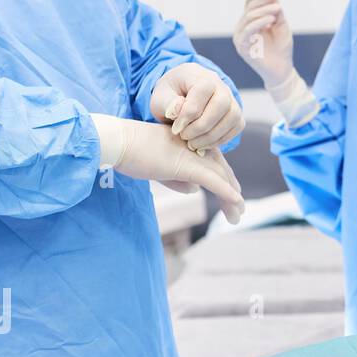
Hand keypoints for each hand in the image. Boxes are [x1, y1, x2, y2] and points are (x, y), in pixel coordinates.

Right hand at [95, 115, 244, 223]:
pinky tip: (236, 202)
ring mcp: (194, 156)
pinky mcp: (187, 165)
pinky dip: (226, 192)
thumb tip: (194, 190)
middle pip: (222, 172)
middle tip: (237, 213)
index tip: (233, 200)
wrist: (119, 141)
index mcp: (192, 146)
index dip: (225, 183)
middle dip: (232, 193)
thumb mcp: (160, 167)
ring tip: (236, 216)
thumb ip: (177, 178)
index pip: (215, 166)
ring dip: (231, 199)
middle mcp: (198, 148)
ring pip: (221, 178)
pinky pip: (212, 181)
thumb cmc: (134, 153)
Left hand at [150, 63, 243, 151]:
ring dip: (212, 135)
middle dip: (202, 126)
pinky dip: (221, 139)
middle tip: (185, 137)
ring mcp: (231, 98)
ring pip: (233, 116)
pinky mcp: (235, 113)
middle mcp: (220, 84)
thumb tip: (177, 109)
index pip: (202, 91)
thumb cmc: (170, 95)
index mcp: (199, 75)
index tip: (176, 129)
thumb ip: (167, 103)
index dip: (189, 114)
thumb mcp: (160, 96)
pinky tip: (203, 144)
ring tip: (193, 144)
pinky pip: (237, 126)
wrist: (181, 95)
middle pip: (222, 104)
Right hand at [234, 0, 294, 87]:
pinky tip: (271, 19)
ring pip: (249, 17)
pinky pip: (248, 31)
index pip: (250, 2)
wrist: (281, 71)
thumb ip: (277, 13)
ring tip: (278, 8)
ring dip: (264, 10)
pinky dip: (259, 23)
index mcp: (251, 21)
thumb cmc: (281, 49)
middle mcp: (242, 27)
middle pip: (250, 7)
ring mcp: (240, 37)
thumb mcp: (281, 26)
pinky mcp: (242, 47)